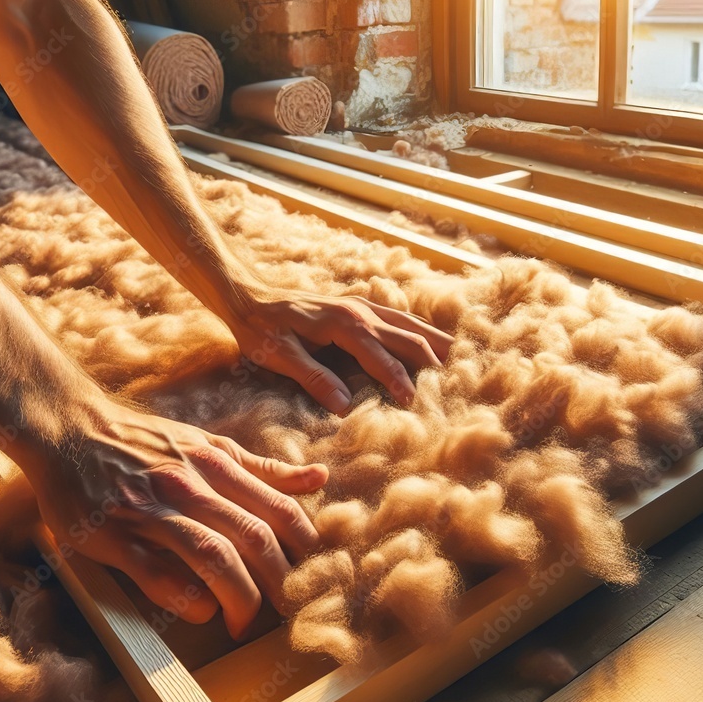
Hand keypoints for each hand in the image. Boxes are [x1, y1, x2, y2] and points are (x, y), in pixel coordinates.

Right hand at [23, 395, 327, 637]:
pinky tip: (202, 611)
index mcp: (217, 464)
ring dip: (239, 596)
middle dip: (279, 580)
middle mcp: (190, 486)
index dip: (302, 544)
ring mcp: (152, 512)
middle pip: (253, 537)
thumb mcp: (210, 445)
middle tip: (286, 608)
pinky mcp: (114, 536)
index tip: (310, 569)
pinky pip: (156, 573)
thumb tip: (319, 477)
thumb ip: (262, 468)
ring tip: (245, 622)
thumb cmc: (147, 442)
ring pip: (213, 555)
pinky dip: (185, 598)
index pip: (277, 507)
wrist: (72, 429)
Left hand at [228, 288, 453, 413]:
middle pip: (405, 333)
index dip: (398, 380)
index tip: (413, 402)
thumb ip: (314, 379)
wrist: (248, 295)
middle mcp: (358, 310)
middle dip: (428, 357)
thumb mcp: (280, 357)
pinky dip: (414, 326)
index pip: (380, 356)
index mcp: (343, 324)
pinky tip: (424, 334)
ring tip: (454, 353)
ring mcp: (359, 304)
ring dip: (429, 337)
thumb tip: (346, 406)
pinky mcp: (355, 304)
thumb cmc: (260, 329)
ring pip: (405, 320)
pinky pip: (394, 315)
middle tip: (449, 382)